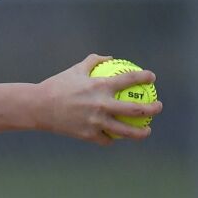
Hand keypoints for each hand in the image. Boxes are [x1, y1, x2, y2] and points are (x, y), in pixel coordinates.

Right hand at [33, 54, 160, 144]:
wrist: (39, 107)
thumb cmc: (56, 85)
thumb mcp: (75, 69)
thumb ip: (94, 61)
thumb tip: (109, 58)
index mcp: (101, 85)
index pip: (130, 79)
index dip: (144, 77)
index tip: (152, 78)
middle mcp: (102, 104)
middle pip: (135, 108)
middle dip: (152, 109)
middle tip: (158, 107)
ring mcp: (96, 121)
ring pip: (125, 130)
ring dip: (140, 133)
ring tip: (146, 132)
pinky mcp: (88, 135)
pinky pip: (106, 139)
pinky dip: (111, 138)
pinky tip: (115, 138)